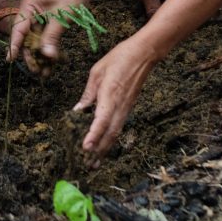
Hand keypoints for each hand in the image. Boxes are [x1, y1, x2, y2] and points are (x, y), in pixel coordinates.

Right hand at [7, 0, 88, 69]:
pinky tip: (54, 63)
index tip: (10, 60)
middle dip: (32, 55)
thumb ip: (52, 35)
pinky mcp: (47, 23)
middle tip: (37, 72)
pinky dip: (49, 50)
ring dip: (41, 56)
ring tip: (46, 73)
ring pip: (36, 41)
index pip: (18, 28)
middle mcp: (30, 13)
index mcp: (28, 7)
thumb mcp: (61, 16)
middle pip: (26, 38)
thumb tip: (46, 55)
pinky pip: (45, 39)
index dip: (14, 45)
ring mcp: (38, 18)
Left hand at [73, 36, 159, 161]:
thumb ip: (88, 93)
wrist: (144, 54)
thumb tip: (78, 111)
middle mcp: (119, 105)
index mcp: (110, 95)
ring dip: (105, 149)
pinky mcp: (128, 108)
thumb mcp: (97, 72)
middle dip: (98, 151)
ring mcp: (126, 108)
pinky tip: (104, 146)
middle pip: (109, 133)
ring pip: (115, 133)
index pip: (102, 120)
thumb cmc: (119, 58)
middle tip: (87, 166)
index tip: (85, 147)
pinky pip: (119, 127)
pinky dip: (110, 139)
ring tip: (94, 163)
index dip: (94, 135)